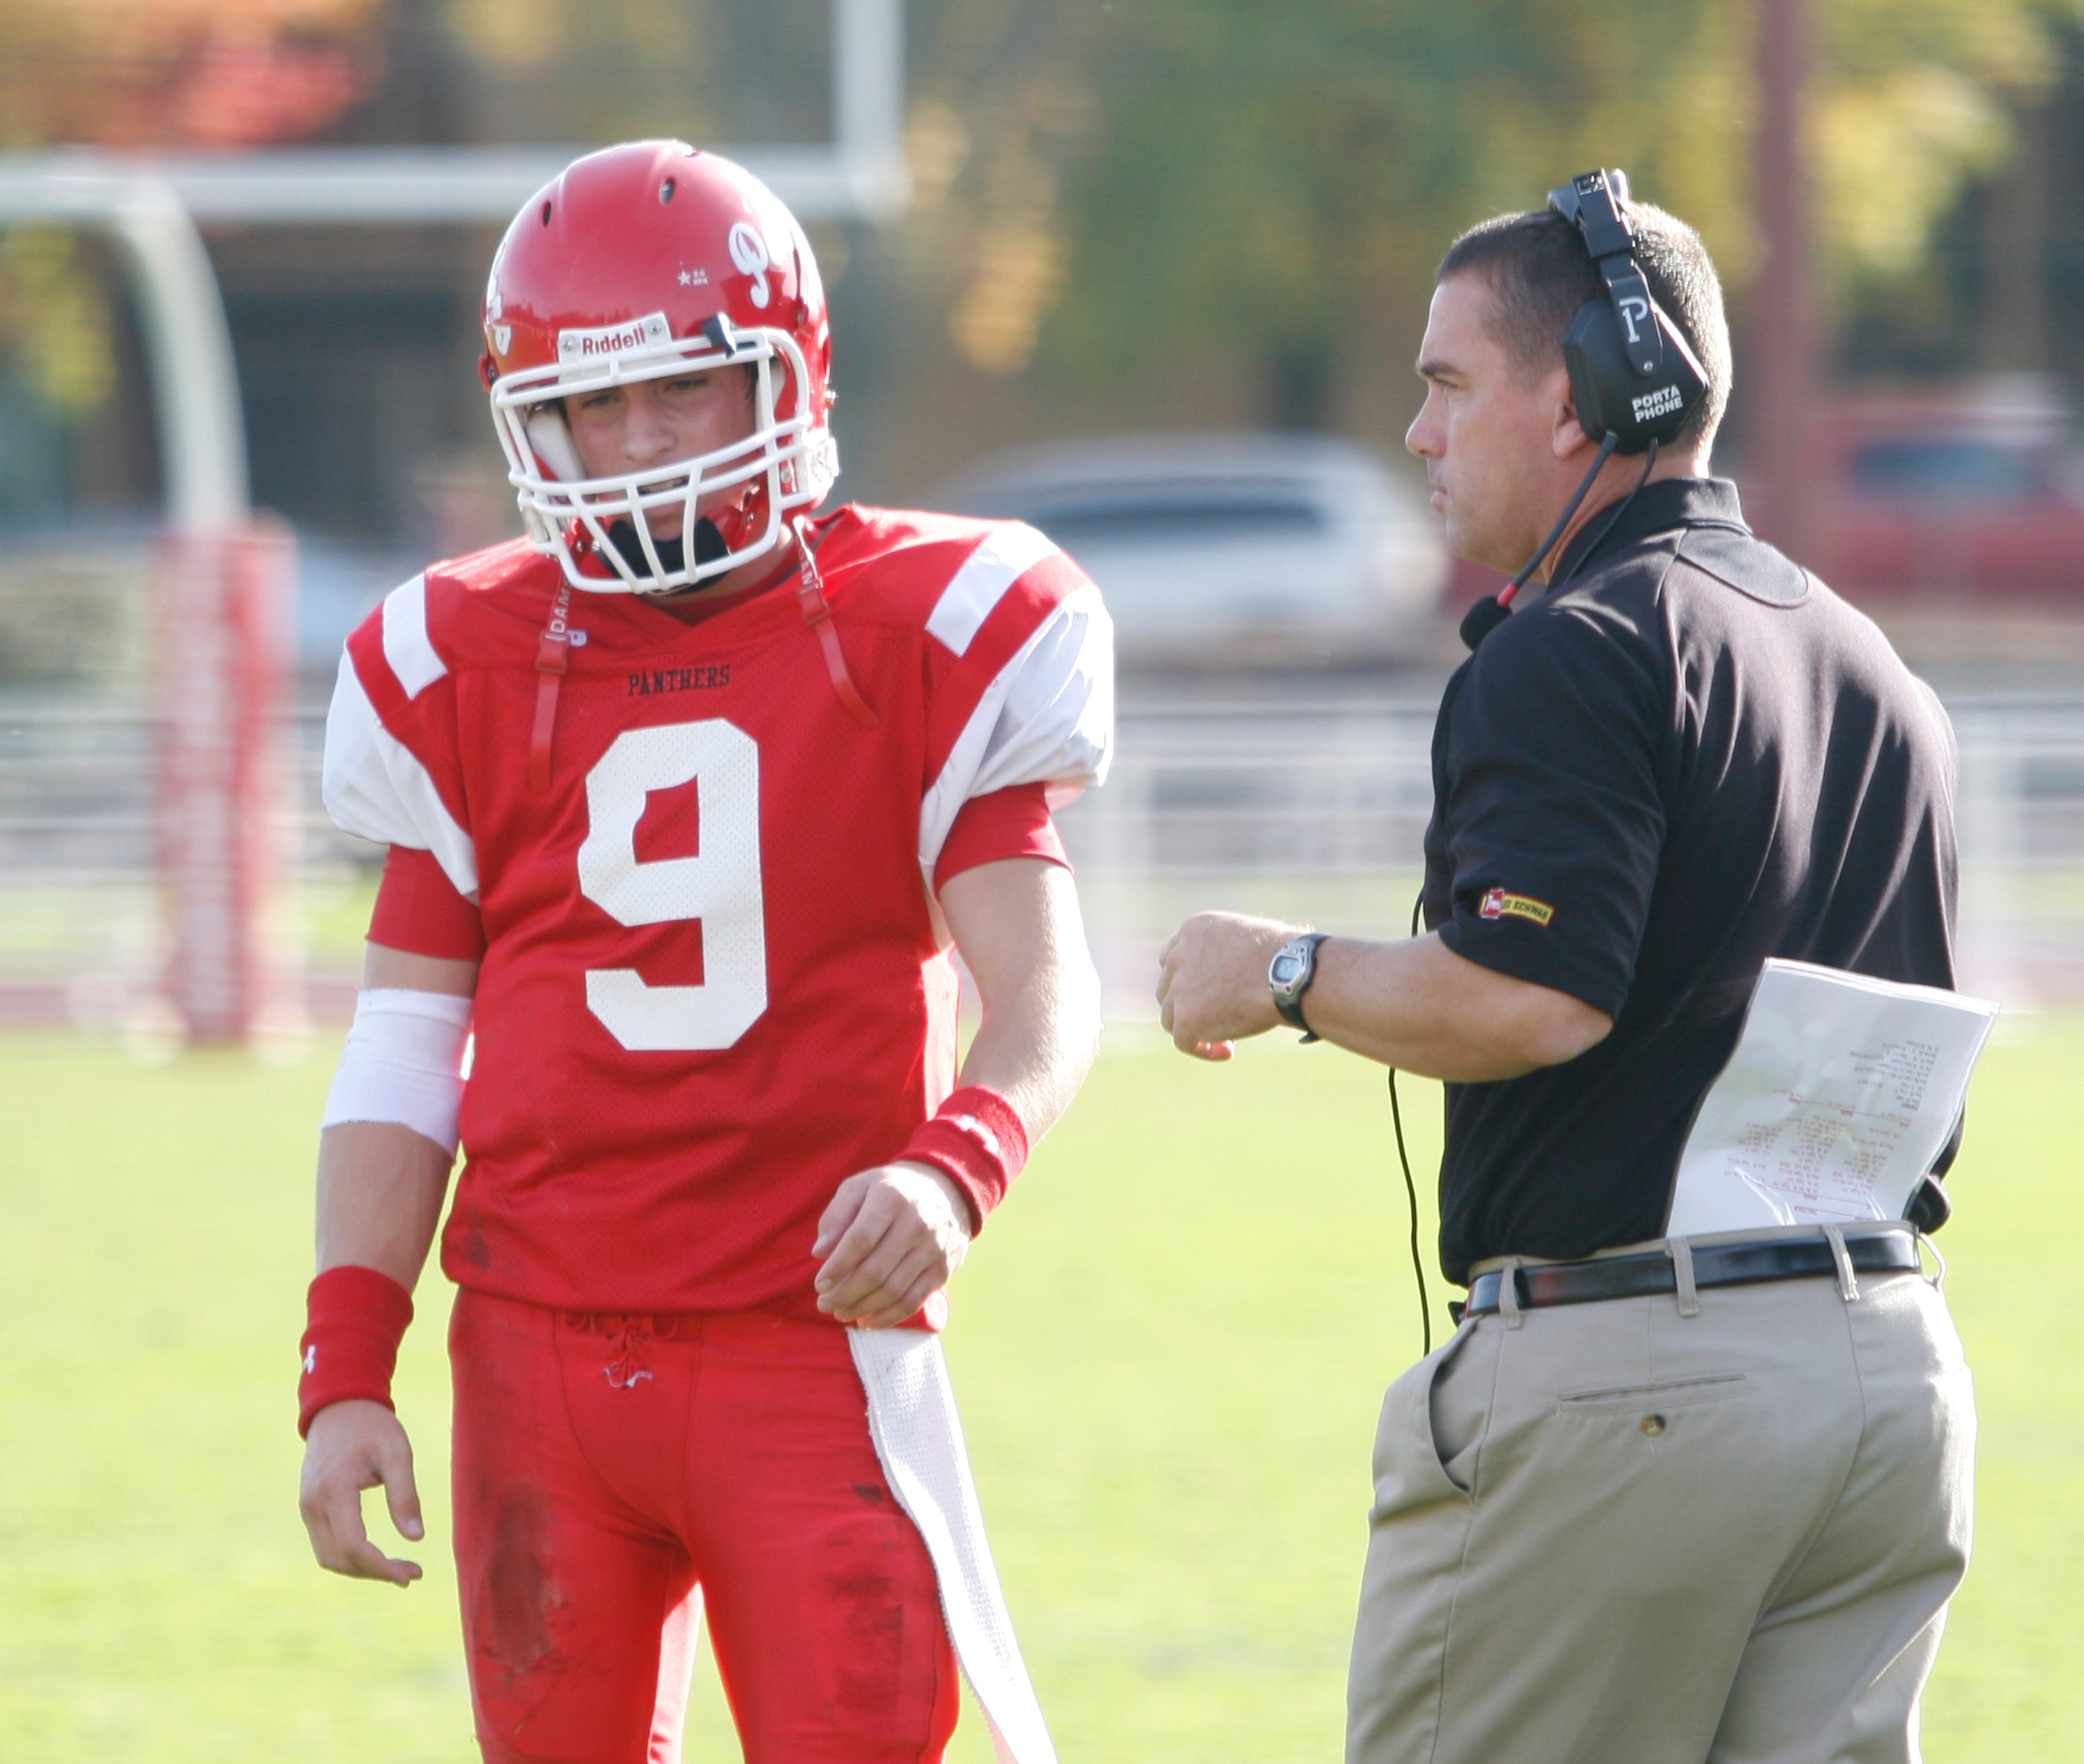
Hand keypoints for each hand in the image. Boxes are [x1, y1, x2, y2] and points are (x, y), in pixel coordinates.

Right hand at [298, 1399, 425, 1586]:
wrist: (339, 1407)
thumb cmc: (373, 1427)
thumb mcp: (397, 1454)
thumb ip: (405, 1496)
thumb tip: (416, 1538)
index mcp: (334, 1491)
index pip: (354, 1546)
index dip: (383, 1567)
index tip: (413, 1574)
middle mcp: (313, 1505)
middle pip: (340, 1559)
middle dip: (376, 1573)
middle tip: (413, 1574)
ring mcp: (307, 1508)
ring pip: (329, 1558)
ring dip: (362, 1570)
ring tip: (398, 1569)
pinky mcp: (309, 1508)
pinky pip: (325, 1545)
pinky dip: (350, 1557)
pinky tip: (376, 1556)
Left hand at [813, 1163, 972, 1328]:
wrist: (947, 1188)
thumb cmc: (891, 1190)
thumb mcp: (860, 1187)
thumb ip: (836, 1216)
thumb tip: (820, 1252)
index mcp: (891, 1198)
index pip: (860, 1240)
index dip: (837, 1267)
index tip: (819, 1284)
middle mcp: (916, 1223)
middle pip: (875, 1271)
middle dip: (844, 1294)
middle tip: (824, 1304)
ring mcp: (933, 1248)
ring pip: (893, 1290)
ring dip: (862, 1308)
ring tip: (840, 1312)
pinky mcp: (943, 1269)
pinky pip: (913, 1301)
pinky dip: (888, 1317)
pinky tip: (866, 1321)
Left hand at [1156, 911, 1301, 1058]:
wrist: (1287, 974)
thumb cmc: (1284, 957)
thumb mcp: (1246, 939)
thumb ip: (1226, 953)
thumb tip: (1228, 977)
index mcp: (1193, 930)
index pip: (1172, 960)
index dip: (1186, 982)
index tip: (1208, 996)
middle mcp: (1178, 956)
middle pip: (1169, 990)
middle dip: (1190, 1006)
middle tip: (1222, 1018)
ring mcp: (1179, 987)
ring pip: (1172, 1017)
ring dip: (1196, 1029)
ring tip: (1229, 1038)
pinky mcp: (1186, 1017)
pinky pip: (1184, 1041)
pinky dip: (1202, 1049)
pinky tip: (1228, 1052)